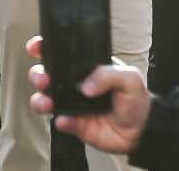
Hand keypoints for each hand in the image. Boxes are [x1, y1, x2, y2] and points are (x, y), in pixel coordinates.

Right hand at [26, 36, 149, 155]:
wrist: (142, 131)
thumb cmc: (135, 99)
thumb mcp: (130, 78)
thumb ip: (108, 74)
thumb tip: (85, 87)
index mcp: (84, 67)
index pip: (60, 54)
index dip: (43, 48)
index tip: (36, 47)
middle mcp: (72, 84)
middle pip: (44, 74)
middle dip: (37, 75)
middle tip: (44, 79)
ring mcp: (70, 104)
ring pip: (44, 98)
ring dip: (40, 99)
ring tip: (47, 103)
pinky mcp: (73, 124)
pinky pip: (60, 121)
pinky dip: (60, 121)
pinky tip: (66, 120)